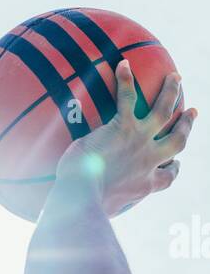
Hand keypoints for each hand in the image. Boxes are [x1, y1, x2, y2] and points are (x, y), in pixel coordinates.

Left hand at [55, 60, 197, 214]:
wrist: (82, 198)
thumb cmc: (83, 207)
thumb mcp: (100, 210)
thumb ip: (102, 204)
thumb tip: (84, 207)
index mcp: (145, 185)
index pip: (167, 177)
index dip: (173, 168)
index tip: (175, 163)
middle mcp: (149, 162)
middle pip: (177, 140)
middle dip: (186, 125)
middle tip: (191, 112)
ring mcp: (139, 142)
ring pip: (163, 112)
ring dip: (171, 92)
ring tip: (175, 77)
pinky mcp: (123, 128)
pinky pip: (127, 98)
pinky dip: (125, 80)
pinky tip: (123, 63)